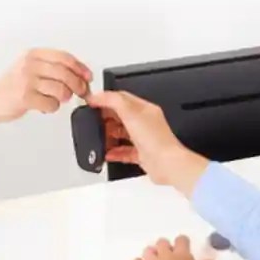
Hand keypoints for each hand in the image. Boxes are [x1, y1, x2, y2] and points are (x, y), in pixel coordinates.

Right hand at [0, 49, 92, 120]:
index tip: (88, 77)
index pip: (65, 57)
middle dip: (79, 85)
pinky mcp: (24, 97)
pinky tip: (45, 106)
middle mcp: (30, 64)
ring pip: (61, 89)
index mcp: (33, 54)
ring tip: (58, 99)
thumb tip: (81, 75)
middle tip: (82, 93)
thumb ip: (52, 69)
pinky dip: (52, 108)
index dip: (81, 68)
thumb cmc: (12, 87)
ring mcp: (26, 80)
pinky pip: (51, 104)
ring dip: (64, 98)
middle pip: (66, 73)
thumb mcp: (31, 69)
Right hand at [86, 90, 208, 195]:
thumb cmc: (156, 140)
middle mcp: (146, 123)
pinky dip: (115, 152)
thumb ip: (114, 101)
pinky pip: (125, 151)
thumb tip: (98, 96)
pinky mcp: (143, 155)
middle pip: (122, 116)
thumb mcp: (131, 113)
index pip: (123, 98)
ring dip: (110, 136)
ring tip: (100, 137)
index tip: (92, 102)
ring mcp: (144, 139)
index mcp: (146, 109)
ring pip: (123, 134)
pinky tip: (108, 153)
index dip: (106, 99)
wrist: (167, 164)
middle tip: (94, 121)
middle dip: (106, 118)